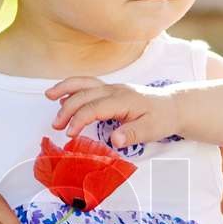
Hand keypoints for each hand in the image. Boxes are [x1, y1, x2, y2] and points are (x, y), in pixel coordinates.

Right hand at [46, 76, 181, 148]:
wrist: (174, 106)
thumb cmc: (163, 118)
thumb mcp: (152, 130)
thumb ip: (133, 134)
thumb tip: (114, 140)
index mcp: (124, 100)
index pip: (95, 107)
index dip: (80, 119)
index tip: (69, 134)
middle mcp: (116, 90)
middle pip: (85, 94)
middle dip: (67, 109)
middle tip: (56, 126)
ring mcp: (113, 88)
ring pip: (85, 83)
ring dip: (66, 89)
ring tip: (49, 96)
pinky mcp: (111, 90)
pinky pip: (89, 85)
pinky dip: (73, 88)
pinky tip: (63, 97)